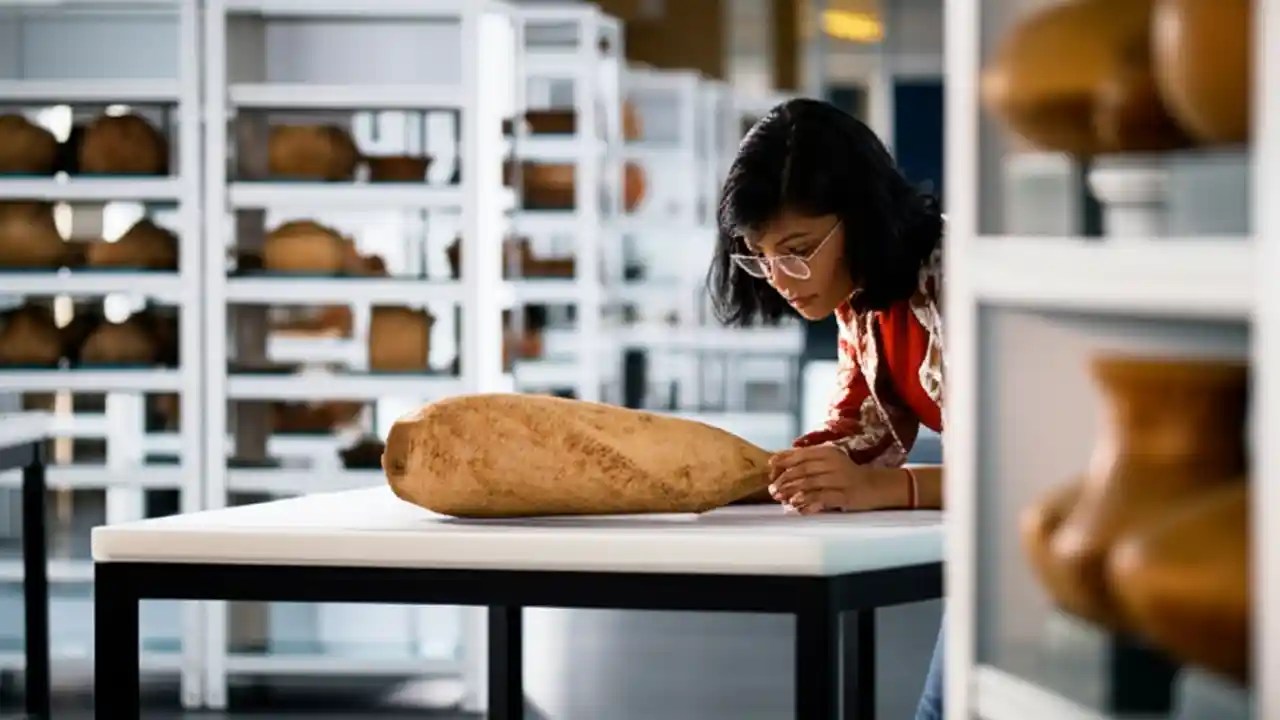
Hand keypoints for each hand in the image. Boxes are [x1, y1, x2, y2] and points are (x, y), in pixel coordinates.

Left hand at [767, 445, 899, 513]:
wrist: (874, 485)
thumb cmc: (845, 474)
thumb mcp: (827, 462)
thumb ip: (806, 461)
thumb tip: (778, 461)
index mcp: (827, 452)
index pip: (800, 454)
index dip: (783, 462)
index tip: (771, 471)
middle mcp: (833, 462)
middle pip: (803, 469)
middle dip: (784, 480)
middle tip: (772, 491)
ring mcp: (840, 478)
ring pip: (811, 483)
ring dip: (793, 492)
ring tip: (782, 499)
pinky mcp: (846, 495)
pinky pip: (823, 498)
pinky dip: (808, 502)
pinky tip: (799, 508)